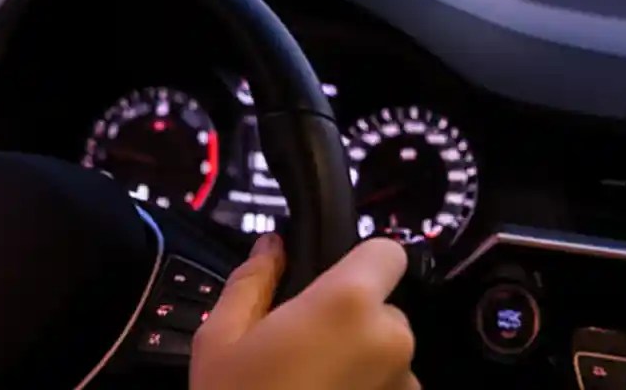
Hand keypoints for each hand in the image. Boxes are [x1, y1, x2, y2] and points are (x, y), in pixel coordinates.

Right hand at [192, 235, 417, 389]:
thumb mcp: (221, 340)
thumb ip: (252, 282)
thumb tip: (271, 248)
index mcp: (348, 303)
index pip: (387, 251)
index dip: (362, 261)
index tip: (330, 282)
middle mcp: (390, 340)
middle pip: (384, 310)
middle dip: (351, 322)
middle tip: (302, 349)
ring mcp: (404, 387)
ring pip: (387, 357)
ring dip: (361, 365)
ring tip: (311, 389)